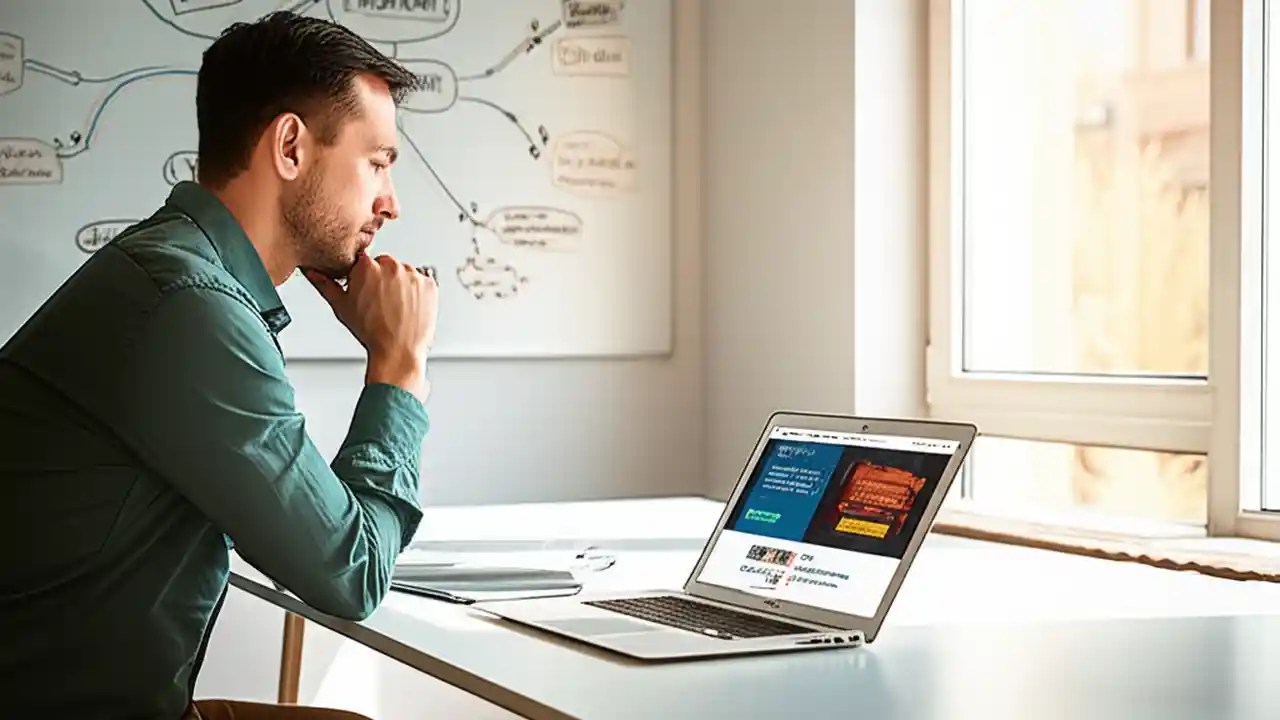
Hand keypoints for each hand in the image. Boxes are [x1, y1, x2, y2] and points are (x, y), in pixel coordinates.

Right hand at [305, 253, 438, 399]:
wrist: (398, 351)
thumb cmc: (371, 332)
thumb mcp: (342, 306)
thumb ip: (325, 284)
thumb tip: (311, 272)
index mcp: (367, 266)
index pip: (363, 262)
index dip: (363, 279)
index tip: (365, 292)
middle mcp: (392, 266)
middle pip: (385, 265)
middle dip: (382, 279)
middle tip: (380, 303)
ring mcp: (413, 275)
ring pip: (404, 273)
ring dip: (400, 285)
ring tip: (395, 308)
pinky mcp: (429, 284)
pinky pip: (421, 282)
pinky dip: (416, 293)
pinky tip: (408, 308)